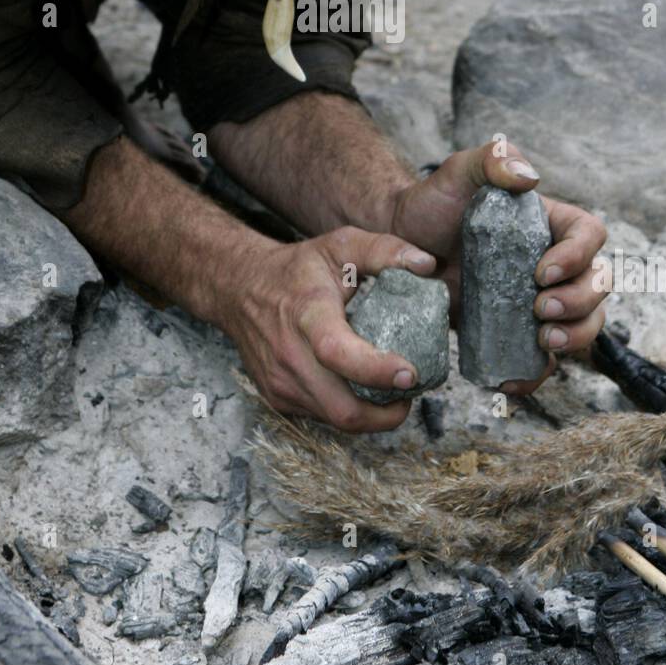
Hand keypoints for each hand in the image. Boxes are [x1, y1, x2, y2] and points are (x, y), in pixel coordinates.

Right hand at [217, 226, 436, 432]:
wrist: (238, 289)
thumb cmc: (296, 269)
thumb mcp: (339, 245)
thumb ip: (384, 250)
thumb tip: (427, 264)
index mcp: (307, 314)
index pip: (337, 353)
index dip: (377, 371)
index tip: (411, 372)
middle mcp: (289, 355)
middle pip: (342, 408)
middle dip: (387, 413)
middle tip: (412, 390)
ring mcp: (280, 382)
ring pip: (335, 419)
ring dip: (371, 416)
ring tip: (392, 392)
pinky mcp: (277, 397)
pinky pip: (322, 416)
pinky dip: (348, 410)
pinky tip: (361, 389)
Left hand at [390, 141, 610, 395]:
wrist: (399, 244)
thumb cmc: (433, 204)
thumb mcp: (459, 171)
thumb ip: (492, 159)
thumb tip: (530, 178)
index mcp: (550, 224)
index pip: (590, 235)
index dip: (579, 256)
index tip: (541, 271)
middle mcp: (554, 263)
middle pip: (598, 285)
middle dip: (581, 302)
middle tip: (540, 309)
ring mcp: (537, 300)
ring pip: (585, 324)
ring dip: (576, 338)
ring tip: (545, 343)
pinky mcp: (515, 332)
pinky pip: (543, 360)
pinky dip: (537, 374)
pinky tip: (513, 380)